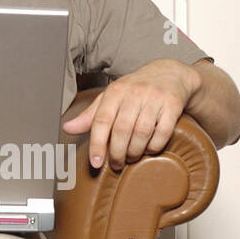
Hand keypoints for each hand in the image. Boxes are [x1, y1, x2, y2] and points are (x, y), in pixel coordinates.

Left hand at [61, 59, 202, 170]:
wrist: (170, 74)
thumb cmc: (136, 89)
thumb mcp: (111, 98)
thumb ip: (90, 115)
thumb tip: (67, 128)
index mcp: (116, 91)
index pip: (101, 120)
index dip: (97, 144)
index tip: (96, 163)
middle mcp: (135, 93)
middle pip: (121, 130)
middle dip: (117, 153)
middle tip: (116, 164)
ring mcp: (155, 98)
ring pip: (141, 133)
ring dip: (135, 152)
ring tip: (131, 157)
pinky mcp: (173, 105)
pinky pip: (162, 133)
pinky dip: (154, 146)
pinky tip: (149, 149)